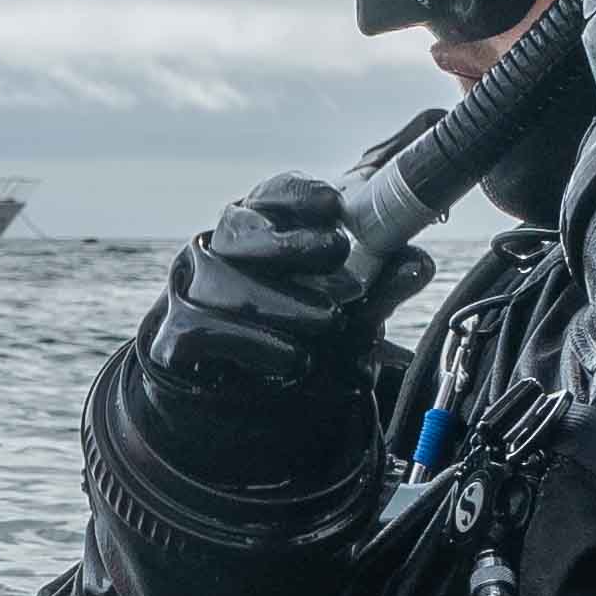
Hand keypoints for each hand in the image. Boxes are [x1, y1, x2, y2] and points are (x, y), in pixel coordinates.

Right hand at [149, 172, 428, 390]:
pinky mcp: (175, 334)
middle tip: (340, 263)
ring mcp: (190, 289)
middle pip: (241, 228)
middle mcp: (218, 247)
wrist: (238, 403)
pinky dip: (256, 344)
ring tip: (327, 320)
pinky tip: (292, 357)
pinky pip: (208, 329)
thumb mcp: (348, 309)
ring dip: (283, 301)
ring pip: (226, 281)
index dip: (299, 194)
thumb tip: (420, 263)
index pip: (272, 193)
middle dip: (292, 244)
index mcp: (260, 224)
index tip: (333, 203)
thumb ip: (380, 285)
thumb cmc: (297, 333)